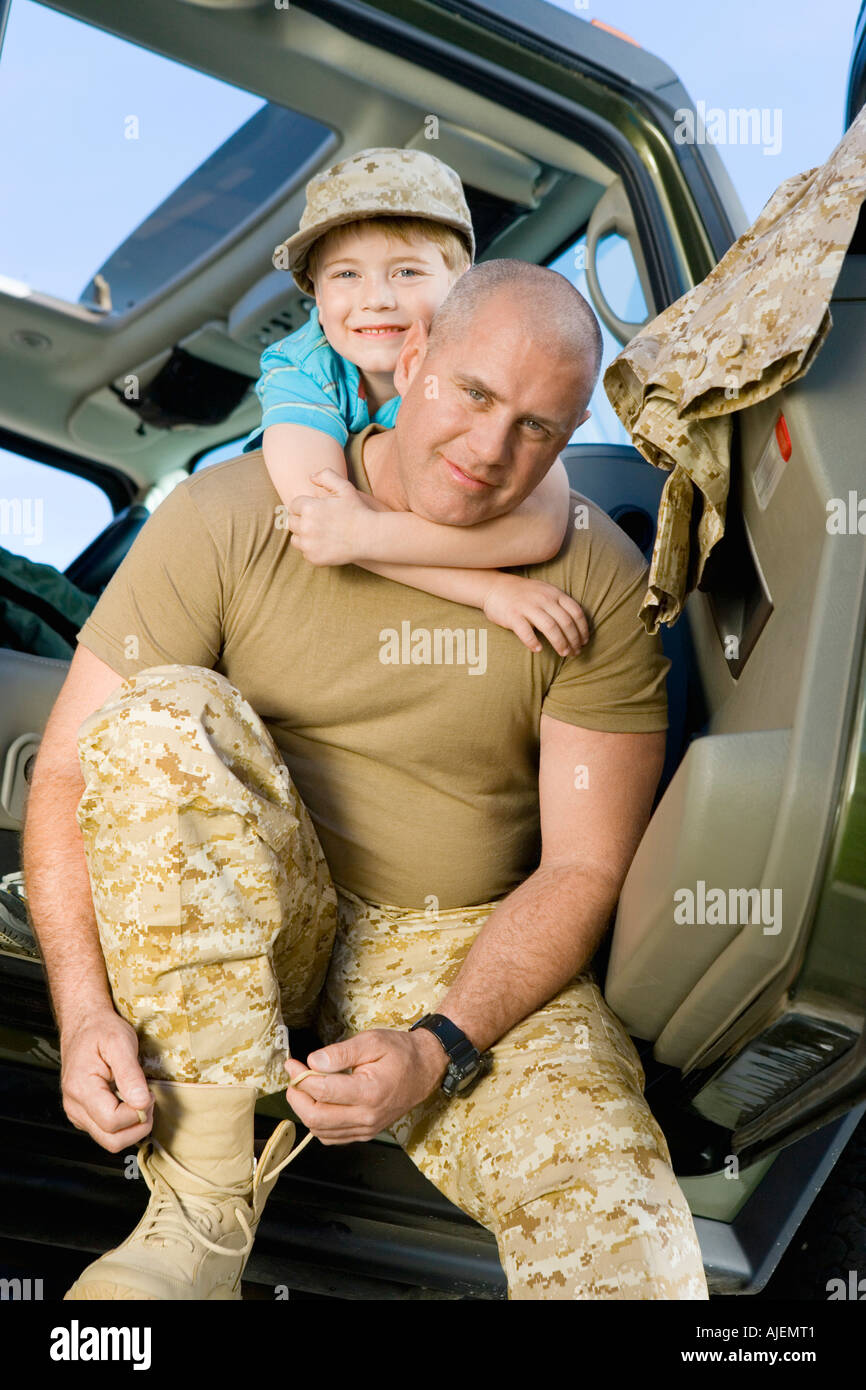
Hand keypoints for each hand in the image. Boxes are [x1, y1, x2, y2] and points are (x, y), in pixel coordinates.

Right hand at [60, 1005, 153, 1152]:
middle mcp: (75, 1107)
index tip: (148, 1092)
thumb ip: (131, 1074)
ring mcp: (78, 1114)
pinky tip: (129, 1101)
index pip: (113, 1122)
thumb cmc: (101, 1030)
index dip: (138, 1113)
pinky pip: (107, 1133)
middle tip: (148, 1099)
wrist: (84, 1025)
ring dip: (132, 1126)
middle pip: (112, 1141)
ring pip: (110, 1141)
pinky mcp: (84, 1116)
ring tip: (139, 1098)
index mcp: (81, 1090)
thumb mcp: (121, 1042)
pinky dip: (125, 1124)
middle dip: (138, 1126)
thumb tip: (142, 1103)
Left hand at [284, 1028, 447, 1145]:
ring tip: (304, 1088)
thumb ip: (341, 1052)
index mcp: (370, 1092)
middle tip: (294, 1078)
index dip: (301, 1077)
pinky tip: (318, 1102)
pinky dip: (318, 1123)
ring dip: (305, 1110)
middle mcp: (367, 1116)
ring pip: (320, 1130)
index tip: (292, 1064)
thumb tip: (313, 1061)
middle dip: (296, 1097)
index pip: (323, 1090)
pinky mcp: (365, 1133)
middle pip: (316, 1117)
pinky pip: (332, 1137)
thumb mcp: (372, 1041)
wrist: (425, 1069)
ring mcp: (367, 1129)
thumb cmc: (400, 1052)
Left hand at [288, 469, 379, 565]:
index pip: (294, 505)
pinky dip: (312, 549)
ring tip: (320, 533)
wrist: (369, 537)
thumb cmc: (357, 510)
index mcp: (309, 508)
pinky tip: (325, 544)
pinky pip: (305, 552)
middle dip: (302, 520)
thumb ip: (326, 476)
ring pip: (295, 538)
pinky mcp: (313, 558)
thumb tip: (310, 477)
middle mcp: (305, 527)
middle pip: (291, 522)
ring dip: (304, 536)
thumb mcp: (345, 488)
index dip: (305, 506)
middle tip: (319, 522)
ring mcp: (309, 544)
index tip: (317, 510)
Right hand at [482, 572, 589, 656]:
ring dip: (560, 643)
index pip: (576, 612)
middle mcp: (543, 599)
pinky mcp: (512, 615)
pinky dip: (533, 642)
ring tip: (564, 654)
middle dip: (574, 640)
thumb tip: (578, 628)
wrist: (495, 587)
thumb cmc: (524, 594)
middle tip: (575, 653)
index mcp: (554, 593)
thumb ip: (560, 605)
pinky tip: (538, 650)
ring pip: (550, 627)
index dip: (583, 629)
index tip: (584, 642)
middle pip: (565, 622)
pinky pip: (526, 632)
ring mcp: (527, 606)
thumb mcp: (546, 592)